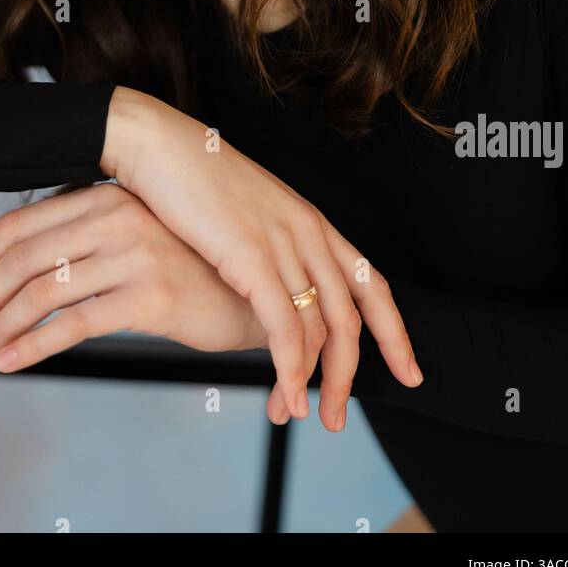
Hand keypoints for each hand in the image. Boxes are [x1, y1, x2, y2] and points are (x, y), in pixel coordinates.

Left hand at [0, 181, 270, 372]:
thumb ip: (86, 239)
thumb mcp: (135, 240)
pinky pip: (72, 324)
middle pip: (24, 257)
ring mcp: (136, 253)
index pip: (21, 224)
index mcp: (108, 196)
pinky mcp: (151, 294)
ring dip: (1, 326)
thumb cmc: (193, 271)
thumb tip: (20, 264)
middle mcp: (119, 216)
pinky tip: (11, 362)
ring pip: (41, 292)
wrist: (263, 293)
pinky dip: (31, 346)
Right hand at [100, 87, 423, 430]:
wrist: (159, 146)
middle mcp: (308, 232)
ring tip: (298, 417)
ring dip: (313, 383)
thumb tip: (269, 286)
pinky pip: (284, 326)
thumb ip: (269, 246)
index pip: (373, 284)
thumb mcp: (247, 212)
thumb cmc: (192, 179)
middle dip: (349, 376)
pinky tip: (285, 395)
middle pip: (351, 318)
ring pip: (319, 329)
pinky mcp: (251, 257)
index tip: (408, 372)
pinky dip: (289, 369)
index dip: (395, 333)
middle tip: (338, 420)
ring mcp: (283, 243)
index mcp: (312, 221)